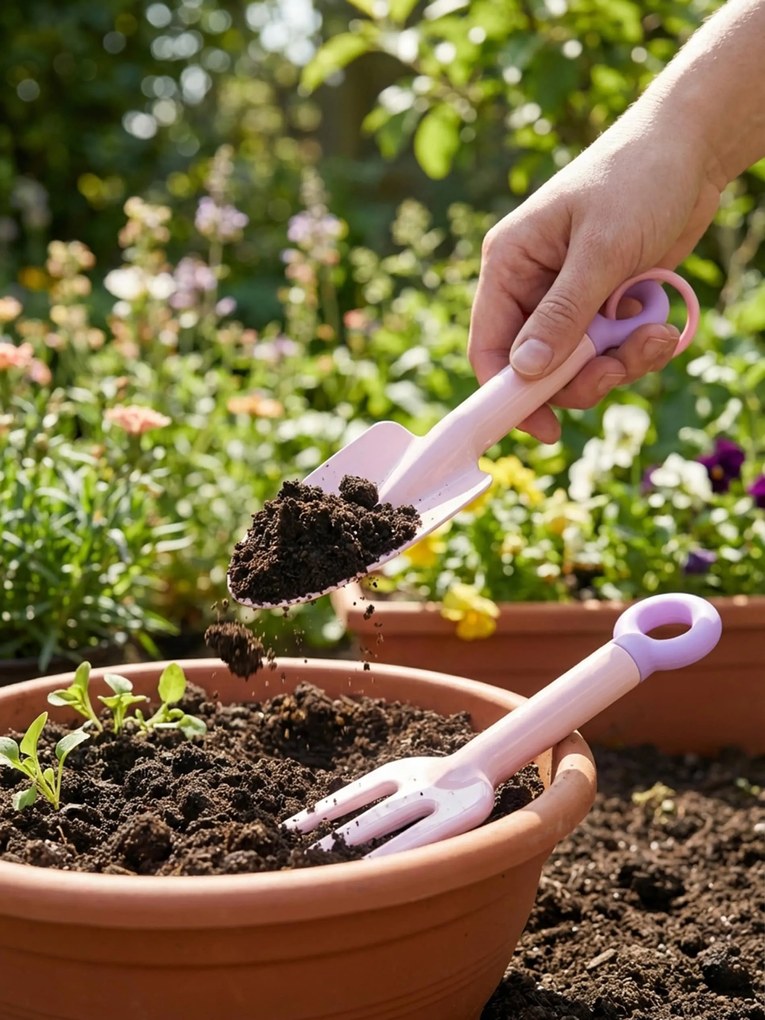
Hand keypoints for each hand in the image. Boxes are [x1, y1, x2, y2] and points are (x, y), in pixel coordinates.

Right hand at [467, 116, 722, 441]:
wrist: (692, 148)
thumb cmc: (637, 180)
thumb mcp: (601, 249)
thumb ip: (562, 313)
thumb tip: (526, 372)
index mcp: (510, 266)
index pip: (489, 346)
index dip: (508, 393)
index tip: (545, 429)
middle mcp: (532, 287)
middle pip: (538, 367)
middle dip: (581, 379)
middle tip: (617, 372)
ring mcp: (570, 298)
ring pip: (580, 366)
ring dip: (620, 364)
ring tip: (658, 336)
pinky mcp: (606, 304)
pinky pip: (612, 352)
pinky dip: (639, 349)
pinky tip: (665, 325)